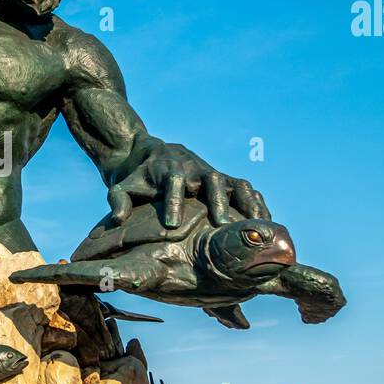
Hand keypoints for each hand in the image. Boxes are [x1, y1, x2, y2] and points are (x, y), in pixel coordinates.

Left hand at [108, 142, 269, 227]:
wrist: (149, 155)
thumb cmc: (136, 178)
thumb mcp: (120, 186)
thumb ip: (117, 200)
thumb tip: (118, 219)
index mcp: (168, 169)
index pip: (173, 182)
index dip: (174, 201)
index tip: (173, 225)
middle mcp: (194, 169)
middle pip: (210, 180)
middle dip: (217, 201)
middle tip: (222, 226)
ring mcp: (212, 173)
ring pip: (234, 183)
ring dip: (246, 203)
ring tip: (256, 228)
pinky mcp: (225, 179)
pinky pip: (245, 188)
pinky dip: (256, 203)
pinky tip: (266, 226)